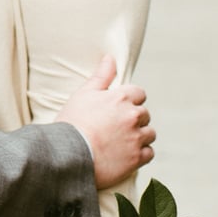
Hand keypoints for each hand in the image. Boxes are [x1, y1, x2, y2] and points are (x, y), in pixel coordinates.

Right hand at [55, 54, 154, 192]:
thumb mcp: (83, 95)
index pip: (139, 93)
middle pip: (144, 114)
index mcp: (121, 98)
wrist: (69, 156)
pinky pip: (149, 153)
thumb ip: (101, 76)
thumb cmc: (72, 124)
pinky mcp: (137, 158)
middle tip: (117, 128)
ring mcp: (136, 138)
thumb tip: (110, 58)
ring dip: (140, 137)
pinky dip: (140, 154)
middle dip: (134, 119)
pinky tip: (126, 155)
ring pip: (149, 134)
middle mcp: (133, 116)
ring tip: (122, 143)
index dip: (129, 101)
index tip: (118, 109)